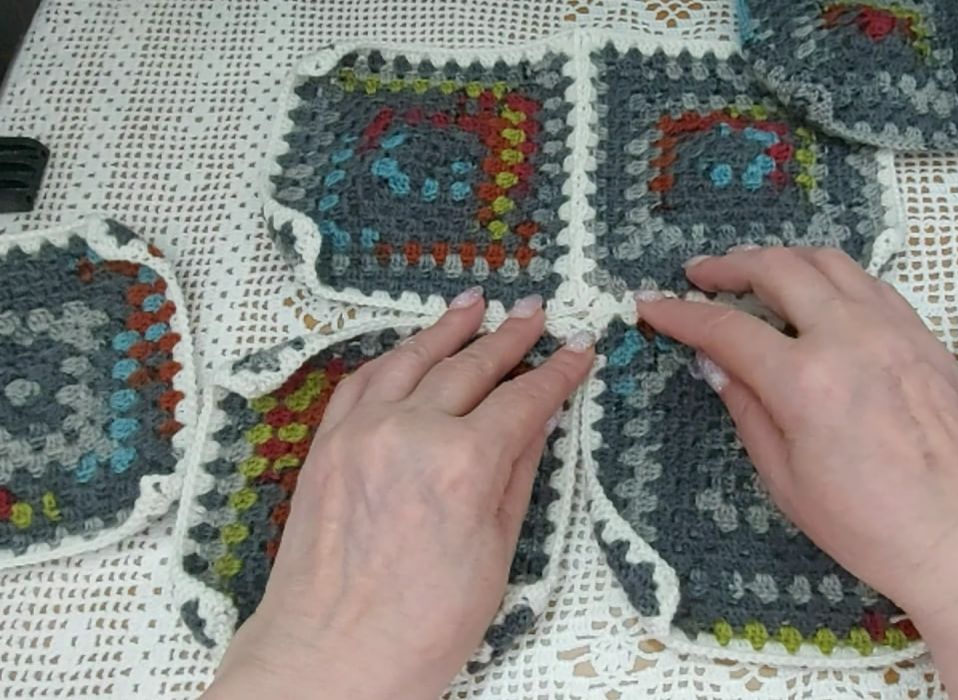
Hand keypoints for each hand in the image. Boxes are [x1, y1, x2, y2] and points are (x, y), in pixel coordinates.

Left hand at [203, 289, 593, 699]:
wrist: (331, 659)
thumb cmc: (421, 627)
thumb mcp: (496, 552)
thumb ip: (516, 473)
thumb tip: (537, 421)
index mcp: (464, 464)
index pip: (524, 400)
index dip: (557, 372)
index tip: (577, 349)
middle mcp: (411, 433)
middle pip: (471, 367)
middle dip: (510, 336)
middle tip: (535, 311)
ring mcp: (362, 434)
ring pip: (412, 360)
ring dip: (448, 328)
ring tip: (475, 302)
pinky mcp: (326, 446)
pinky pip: (361, 382)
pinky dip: (391, 357)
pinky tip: (409, 346)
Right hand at [637, 247, 957, 615]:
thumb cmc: (874, 528)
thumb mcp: (789, 482)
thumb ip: (749, 412)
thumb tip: (717, 366)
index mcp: (806, 381)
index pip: (726, 328)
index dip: (681, 314)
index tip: (652, 306)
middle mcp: (850, 336)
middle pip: (778, 270)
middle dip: (729, 265)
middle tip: (699, 274)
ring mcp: (895, 329)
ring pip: (829, 262)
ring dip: (782, 258)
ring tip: (755, 272)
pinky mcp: (925, 336)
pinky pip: (869, 283)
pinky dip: (832, 276)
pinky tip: (820, 296)